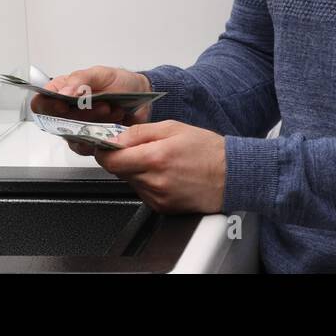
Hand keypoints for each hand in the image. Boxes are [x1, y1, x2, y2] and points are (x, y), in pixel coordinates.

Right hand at [30, 65, 153, 130]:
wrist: (142, 96)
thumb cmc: (120, 83)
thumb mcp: (101, 74)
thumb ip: (80, 79)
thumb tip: (63, 91)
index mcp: (63, 91)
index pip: (40, 103)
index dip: (47, 105)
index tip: (64, 104)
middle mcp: (67, 112)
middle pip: (56, 122)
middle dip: (80, 114)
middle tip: (102, 104)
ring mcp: (78, 128)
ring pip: (72, 135)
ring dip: (93, 124)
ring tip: (112, 111)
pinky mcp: (90, 142)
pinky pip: (84, 148)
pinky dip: (99, 137)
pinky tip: (113, 124)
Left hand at [94, 120, 225, 213]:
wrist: (231, 176)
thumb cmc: (207, 150)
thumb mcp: (174, 128)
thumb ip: (140, 132)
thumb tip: (116, 138)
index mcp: (155, 157)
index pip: (111, 160)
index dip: (104, 152)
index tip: (106, 146)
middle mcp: (154, 181)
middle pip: (119, 171)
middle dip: (124, 158)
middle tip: (141, 149)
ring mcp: (157, 197)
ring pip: (131, 181)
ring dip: (136, 170)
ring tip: (160, 161)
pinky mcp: (161, 207)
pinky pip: (143, 192)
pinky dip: (148, 182)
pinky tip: (166, 174)